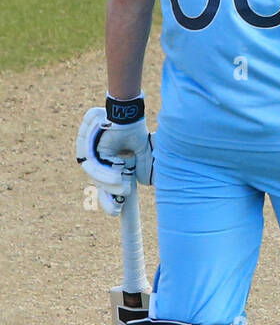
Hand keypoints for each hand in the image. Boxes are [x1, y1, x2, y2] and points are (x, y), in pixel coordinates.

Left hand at [76, 97, 153, 213]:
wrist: (126, 114)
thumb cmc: (132, 130)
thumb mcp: (142, 151)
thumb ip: (143, 165)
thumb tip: (145, 182)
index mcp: (108, 162)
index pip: (106, 185)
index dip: (110, 199)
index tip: (118, 211)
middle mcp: (97, 159)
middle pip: (99, 184)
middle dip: (108, 199)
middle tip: (117, 209)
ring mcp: (90, 154)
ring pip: (97, 177)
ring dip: (110, 185)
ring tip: (125, 187)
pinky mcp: (88, 148)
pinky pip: (95, 165)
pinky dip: (106, 172)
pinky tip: (119, 174)